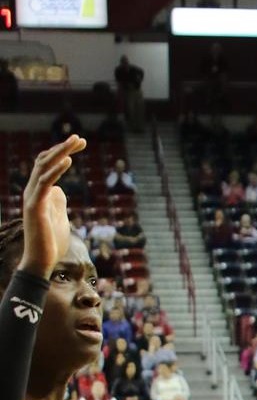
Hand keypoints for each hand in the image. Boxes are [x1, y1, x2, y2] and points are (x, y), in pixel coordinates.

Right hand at [20, 135, 84, 276]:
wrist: (41, 261)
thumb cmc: (51, 241)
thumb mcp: (58, 216)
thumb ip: (57, 201)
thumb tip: (59, 190)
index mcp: (39, 192)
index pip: (47, 165)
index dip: (62, 152)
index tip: (80, 143)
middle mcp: (32, 191)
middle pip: (44, 161)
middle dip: (62, 147)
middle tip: (80, 138)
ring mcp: (32, 198)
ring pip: (43, 168)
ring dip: (60, 153)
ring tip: (75, 142)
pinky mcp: (35, 206)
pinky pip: (45, 183)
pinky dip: (56, 170)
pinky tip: (68, 160)